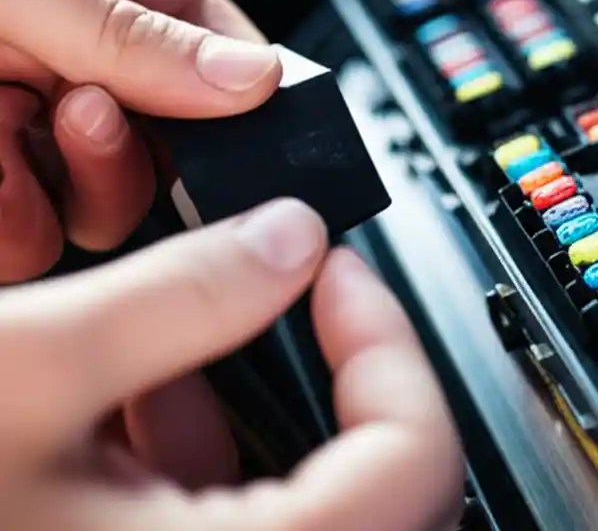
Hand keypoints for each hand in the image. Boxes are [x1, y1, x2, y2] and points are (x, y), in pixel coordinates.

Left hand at [0, 0, 284, 280]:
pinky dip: (12, 220)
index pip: (208, 40)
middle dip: (141, 146)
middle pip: (168, 139)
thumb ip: (122, 27)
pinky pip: (25, 233)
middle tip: (87, 111)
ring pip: (100, 200)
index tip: (261, 143)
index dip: (242, 96)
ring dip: (75, 184)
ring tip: (18, 123)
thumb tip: (254, 80)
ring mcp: (9, 108)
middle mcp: (58, 42)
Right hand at [0, 199, 464, 530]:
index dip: (393, 346)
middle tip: (298, 295)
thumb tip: (286, 241)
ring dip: (265, 419)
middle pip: (377, 492)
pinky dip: (204, 471)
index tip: (342, 273)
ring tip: (202, 339)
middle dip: (342, 379)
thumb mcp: (18, 369)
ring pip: (302, 515)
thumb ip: (176, 299)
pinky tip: (136, 410)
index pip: (412, 462)